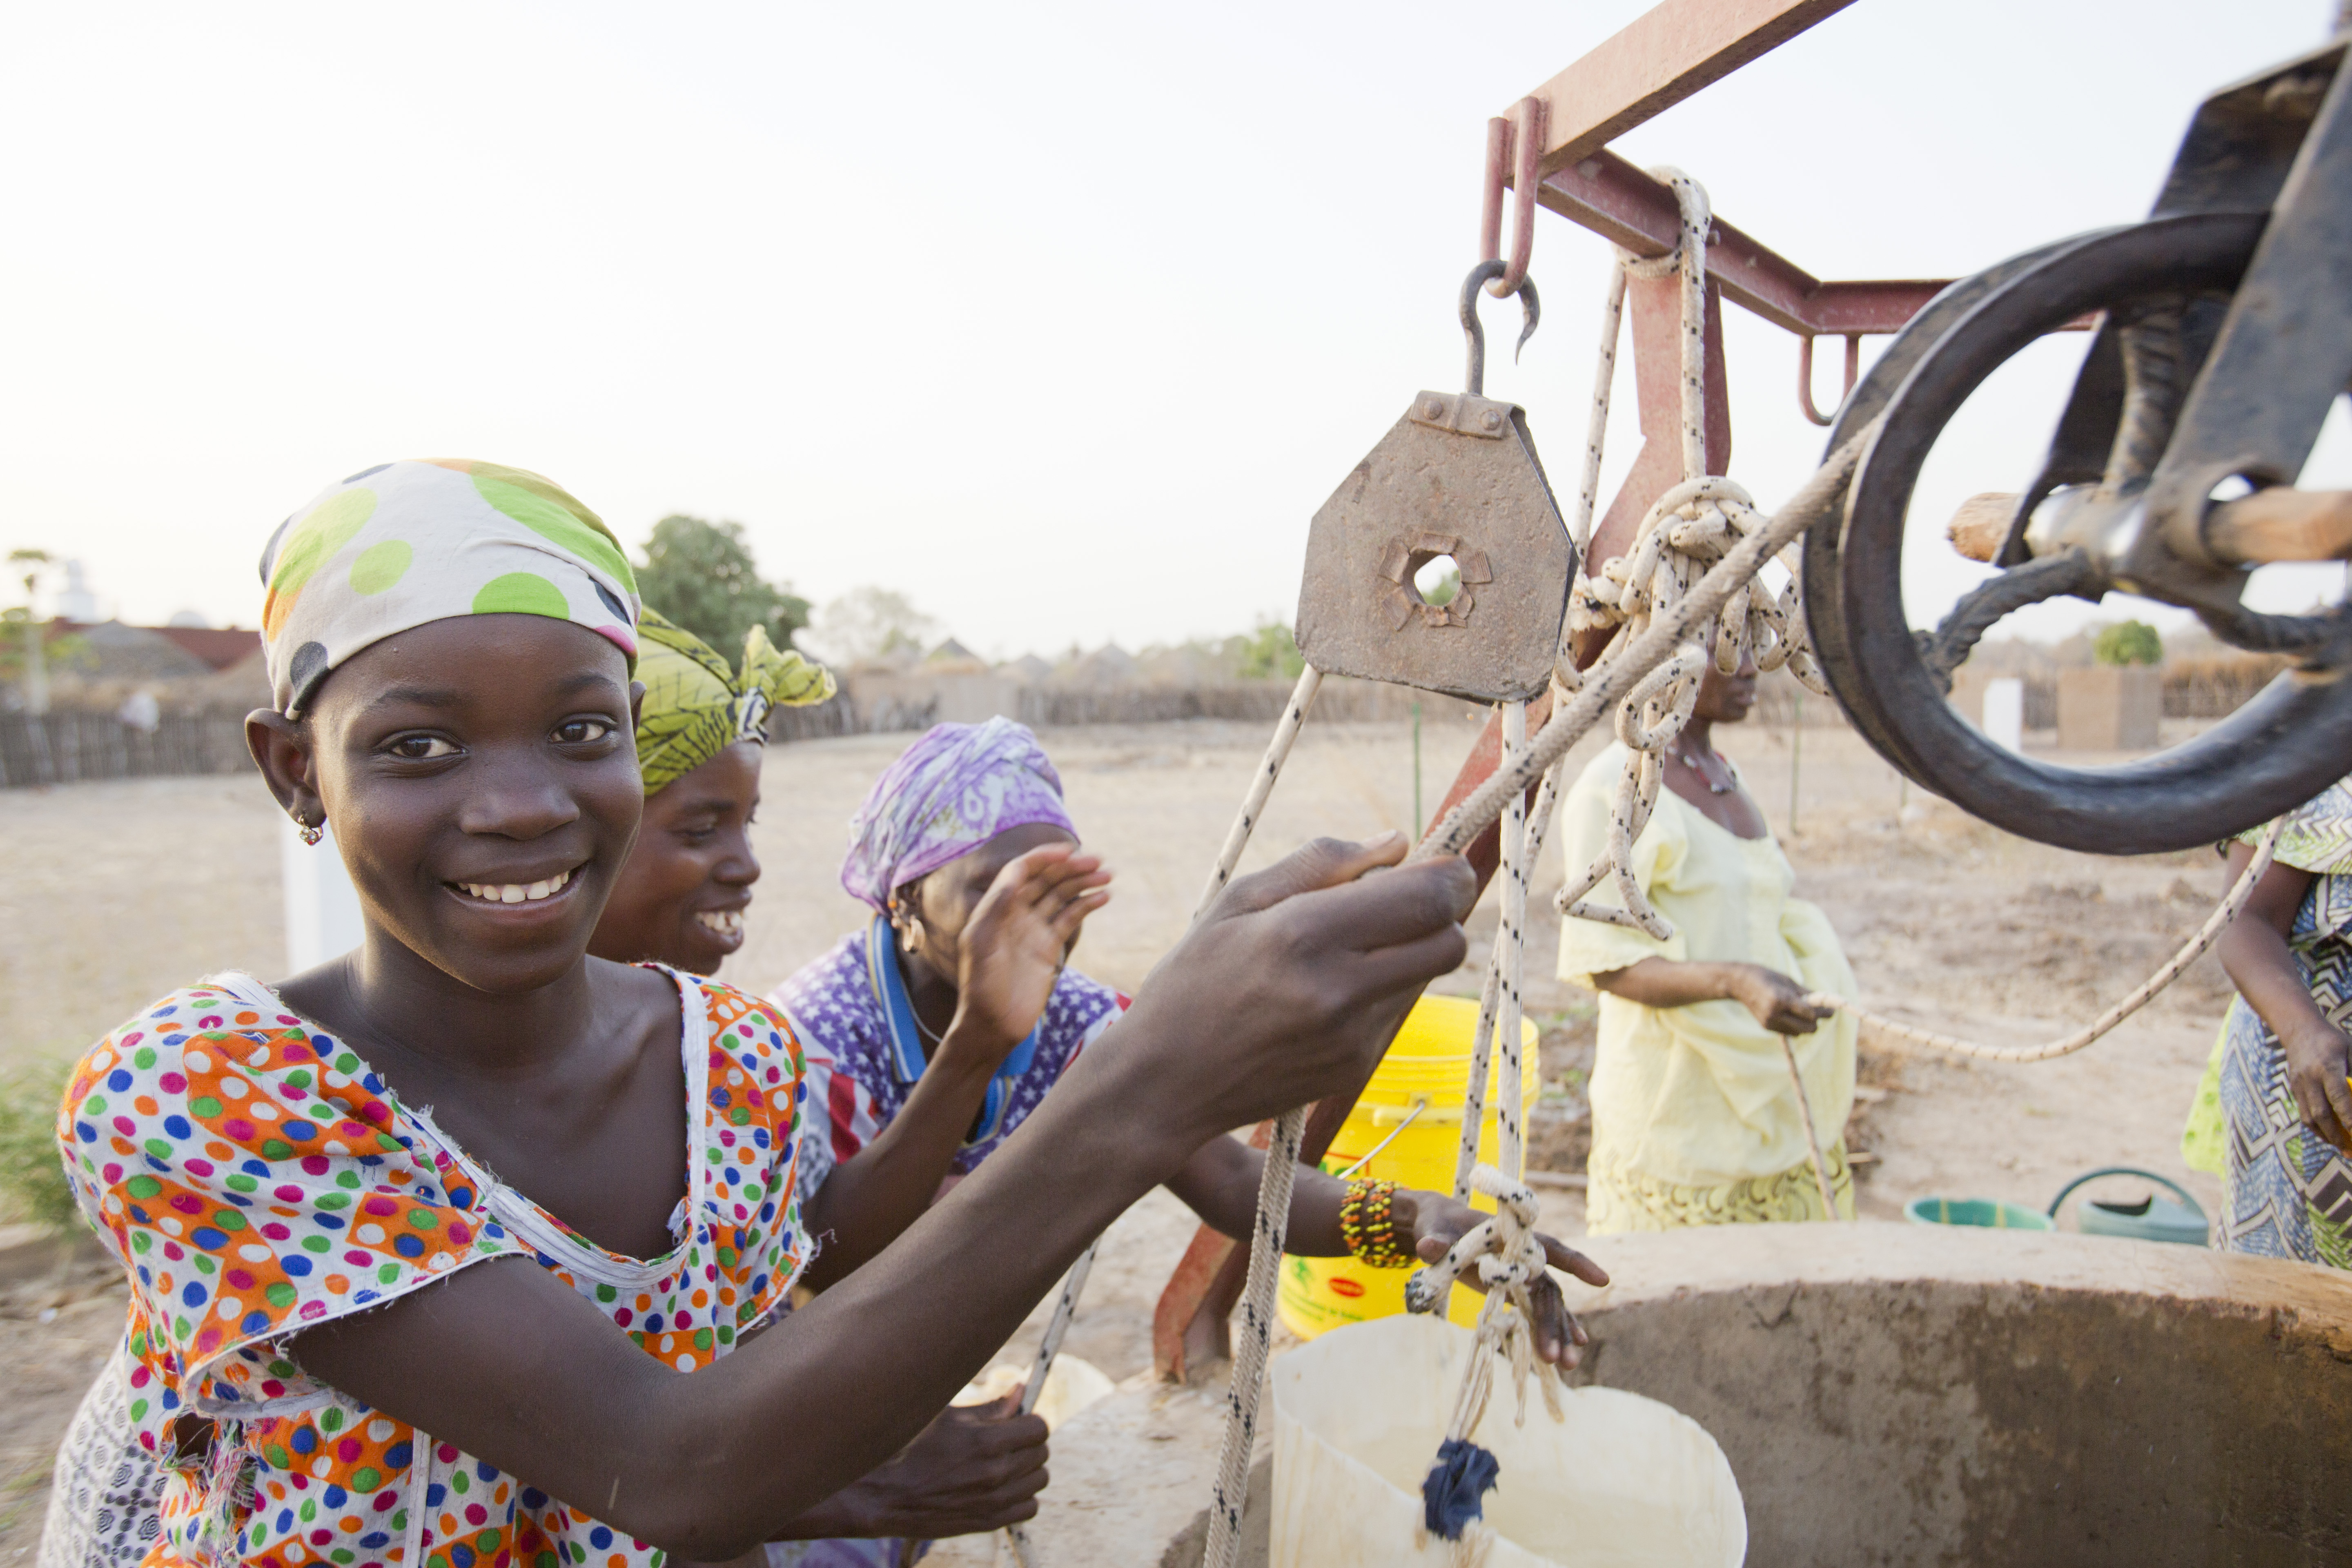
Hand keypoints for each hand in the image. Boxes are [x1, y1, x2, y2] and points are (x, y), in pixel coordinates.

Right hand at [821, 1391, 1048, 1538]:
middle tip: (1006, 1441)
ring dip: (1027, 1469)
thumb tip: (1022, 1390)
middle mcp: (996, 1472)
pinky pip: (1029, 1507)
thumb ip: (991, 1406)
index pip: (1039, 1428)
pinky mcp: (989, 1522)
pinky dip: (1022, 1496)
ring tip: (1003, 1463)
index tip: (1017, 1422)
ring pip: (1039, 1480)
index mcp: (988, 1441)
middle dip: (1027, 1442)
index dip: (1029, 1421)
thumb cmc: (913, 1446)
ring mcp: (994, 1500)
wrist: (886, 1494)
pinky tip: (1002, 1487)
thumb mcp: (950, 1416)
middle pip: (1042, 1452)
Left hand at [947, 845, 1111, 1066]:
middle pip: (1046, 879)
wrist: (993, 1025)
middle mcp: (1015, 913)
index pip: (1022, 870)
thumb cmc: (981, 986)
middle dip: (1071, 867)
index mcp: (996, 907)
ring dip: (1083, 883)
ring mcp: (1033, 929)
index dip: (1045, 857)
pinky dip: (1087, 905)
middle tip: (1098, 862)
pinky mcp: (1048, 947)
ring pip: (1061, 895)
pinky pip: (1070, 918)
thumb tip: (1016, 872)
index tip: (1069, 852)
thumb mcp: (981, 944)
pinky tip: (1103, 897)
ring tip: (1107, 876)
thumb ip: (997, 905)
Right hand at [1114, 834, 1474, 1150]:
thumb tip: (1397, 843)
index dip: (1448, 875)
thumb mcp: (1238, 901)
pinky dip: (1379, 993)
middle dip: (1440, 914)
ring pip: (1426, 978)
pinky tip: (1326, 995)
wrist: (1164, 1084)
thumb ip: (1321, 863)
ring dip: (1406, 953)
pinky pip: (1396, 1014)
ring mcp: (1351, 1038)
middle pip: (1448, 942)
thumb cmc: (1192, 979)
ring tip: (1343, 951)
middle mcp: (1337, 990)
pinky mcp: (1355, 1069)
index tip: (1441, 863)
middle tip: (1405, 900)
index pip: (1426, 899)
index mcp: (1303, 934)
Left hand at [1397, 1189, 1609, 1367]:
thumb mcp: (1432, 1231)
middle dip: (1555, 1324)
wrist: (1434, 1227)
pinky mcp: (1513, 1289)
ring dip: (1559, 1334)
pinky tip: (1566, 1356)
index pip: (1550, 1249)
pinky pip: (1538, 1312)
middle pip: (1548, 1291)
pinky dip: (1554, 1331)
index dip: (1576, 1264)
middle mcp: (1523, 1256)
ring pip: (1549, 1306)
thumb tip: (1427, 1247)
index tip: (1602, 1280)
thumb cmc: (1436, 1224)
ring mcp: (1521, 1274)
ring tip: (1568, 1366)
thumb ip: (1435, 1242)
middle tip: (1557, 1357)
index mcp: (1512, 1236)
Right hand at [1727, 964, 1831, 1034]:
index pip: (1810, 1014)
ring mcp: (1770, 1022)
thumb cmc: (1766, 977)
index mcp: (1781, 999)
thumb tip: (1825, 1003)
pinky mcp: (1766, 1027)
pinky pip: (1789, 1032)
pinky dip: (1794, 1025)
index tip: (1831, 1010)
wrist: (1739, 983)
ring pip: (1800, 1032)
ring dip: (1805, 1024)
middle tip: (1819, 1011)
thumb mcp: (1788, 981)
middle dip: (1816, 1021)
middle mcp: (1775, 1013)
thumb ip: (1807, 994)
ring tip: (1802, 1012)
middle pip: (1808, 1028)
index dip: (1823, 1012)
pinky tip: (1789, 1014)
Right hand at [2281, 1020, 2351, 1153]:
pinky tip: (2331, 1136)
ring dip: (2327, 1137)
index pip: (2338, 1097)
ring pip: (2310, 1117)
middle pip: (2321, 1113)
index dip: (2349, 1117)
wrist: (2299, 1030)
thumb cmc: (2334, 1041)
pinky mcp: (2294, 1089)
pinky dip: (2318, 1129)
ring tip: (2344, 1149)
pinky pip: (2304, 1114)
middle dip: (2338, 1136)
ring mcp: (2299, 1085)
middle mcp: (2309, 1078)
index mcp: (2327, 1066)